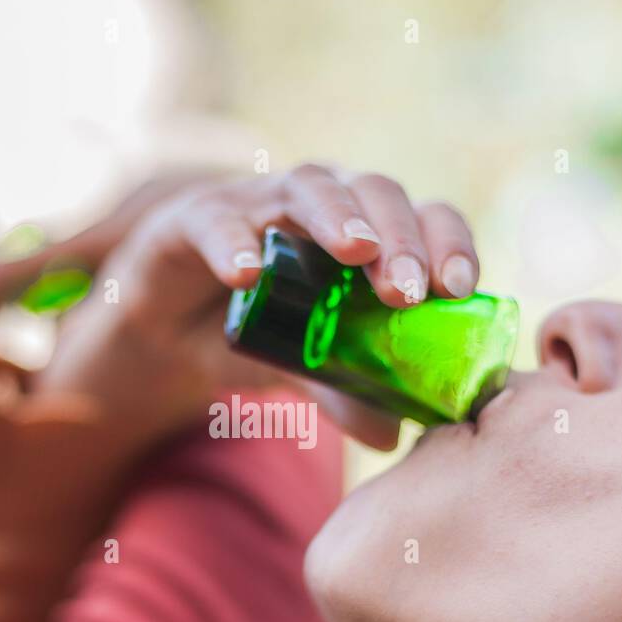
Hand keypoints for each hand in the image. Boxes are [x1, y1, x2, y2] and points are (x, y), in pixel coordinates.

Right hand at [39, 164, 481, 450]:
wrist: (162, 337)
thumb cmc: (249, 335)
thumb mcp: (300, 370)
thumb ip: (343, 393)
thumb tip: (392, 435)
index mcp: (364, 235)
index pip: (422, 218)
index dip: (445, 244)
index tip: (459, 289)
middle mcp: (320, 204)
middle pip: (374, 192)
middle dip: (399, 238)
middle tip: (409, 290)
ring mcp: (258, 202)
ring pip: (308, 186)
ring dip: (336, 218)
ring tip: (356, 254)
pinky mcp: (194, 217)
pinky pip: (216, 217)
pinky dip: (232, 241)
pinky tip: (245, 272)